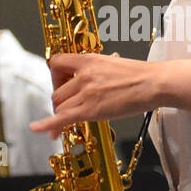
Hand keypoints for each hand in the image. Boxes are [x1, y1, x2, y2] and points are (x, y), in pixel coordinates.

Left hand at [29, 52, 158, 137]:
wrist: (153, 83)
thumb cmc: (141, 75)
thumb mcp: (115, 63)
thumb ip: (101, 68)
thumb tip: (101, 68)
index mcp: (88, 60)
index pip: (56, 63)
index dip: (55, 77)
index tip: (60, 84)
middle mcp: (83, 75)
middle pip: (57, 92)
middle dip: (59, 102)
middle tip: (68, 109)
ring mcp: (86, 92)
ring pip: (59, 107)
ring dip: (61, 115)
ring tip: (64, 124)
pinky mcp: (90, 109)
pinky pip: (61, 118)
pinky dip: (46, 125)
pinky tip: (37, 129)